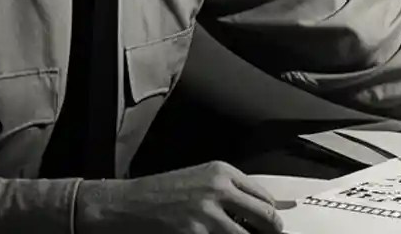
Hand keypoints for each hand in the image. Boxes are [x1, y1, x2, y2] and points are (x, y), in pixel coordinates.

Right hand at [75, 160, 283, 233]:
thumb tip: (258, 210)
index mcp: (222, 172)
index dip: (273, 215)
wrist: (125, 204)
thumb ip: (228, 191)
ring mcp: (207, 214)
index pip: (264, 196)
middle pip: (265, 216)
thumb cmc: (159, 193)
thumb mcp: (199, 179)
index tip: (275, 225)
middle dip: (272, 231)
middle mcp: (219, 189)